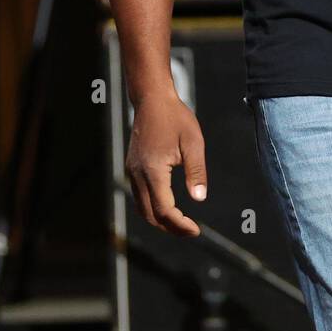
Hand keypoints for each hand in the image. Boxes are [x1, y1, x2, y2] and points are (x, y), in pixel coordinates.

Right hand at [124, 90, 207, 236]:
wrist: (152, 100)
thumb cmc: (175, 118)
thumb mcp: (193, 143)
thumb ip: (196, 171)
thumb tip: (199, 199)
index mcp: (153, 171)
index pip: (164, 210)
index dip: (179, 224)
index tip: (196, 230)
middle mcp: (138, 175)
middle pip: (150, 215)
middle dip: (170, 227)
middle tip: (191, 231)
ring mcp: (132, 172)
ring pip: (142, 208)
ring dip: (160, 220)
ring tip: (182, 223)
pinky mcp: (132, 168)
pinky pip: (140, 197)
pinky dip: (153, 208)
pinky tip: (169, 206)